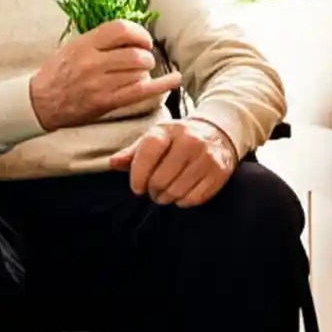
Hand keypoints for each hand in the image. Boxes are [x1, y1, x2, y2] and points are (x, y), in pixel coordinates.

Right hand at [30, 20, 182, 130]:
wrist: (40, 102)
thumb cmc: (59, 72)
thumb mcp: (74, 47)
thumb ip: (101, 40)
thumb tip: (133, 34)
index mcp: (85, 43)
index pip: (121, 29)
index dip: (139, 34)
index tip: (143, 41)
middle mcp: (92, 61)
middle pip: (135, 53)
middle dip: (146, 56)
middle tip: (143, 61)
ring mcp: (99, 83)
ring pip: (139, 72)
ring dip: (145, 72)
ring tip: (138, 75)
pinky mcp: (105, 101)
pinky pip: (140, 91)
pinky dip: (161, 84)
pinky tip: (175, 79)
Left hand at [109, 119, 236, 207]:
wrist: (217, 133)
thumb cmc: (177, 139)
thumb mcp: (154, 138)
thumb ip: (132, 152)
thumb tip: (112, 163)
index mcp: (168, 130)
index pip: (147, 153)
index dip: (138, 175)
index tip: (137, 186)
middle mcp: (190, 141)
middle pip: (160, 179)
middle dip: (152, 190)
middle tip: (153, 190)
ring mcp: (207, 157)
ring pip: (176, 191)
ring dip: (166, 198)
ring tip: (165, 192)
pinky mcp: (220, 172)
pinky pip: (195, 198)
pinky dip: (184, 201)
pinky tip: (181, 193)